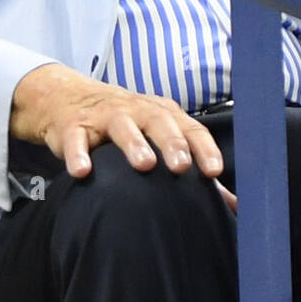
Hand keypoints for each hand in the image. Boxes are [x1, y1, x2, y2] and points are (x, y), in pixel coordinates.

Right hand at [9, 63, 223, 180]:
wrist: (69, 98)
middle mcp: (137, 110)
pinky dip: (78, 153)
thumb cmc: (127, 123)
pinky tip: (82, 171)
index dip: (203, 147)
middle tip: (181, 166)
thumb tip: (232, 203)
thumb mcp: (158, 135)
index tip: (215, 171)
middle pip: (159, 121)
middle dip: (172, 143)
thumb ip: (193, 167)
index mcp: (162, 113)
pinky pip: (75, 139)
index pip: (189, 127)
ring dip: (134, 143)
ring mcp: (105, 116)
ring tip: (144, 164)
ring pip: (122, 126)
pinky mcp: (74, 126)